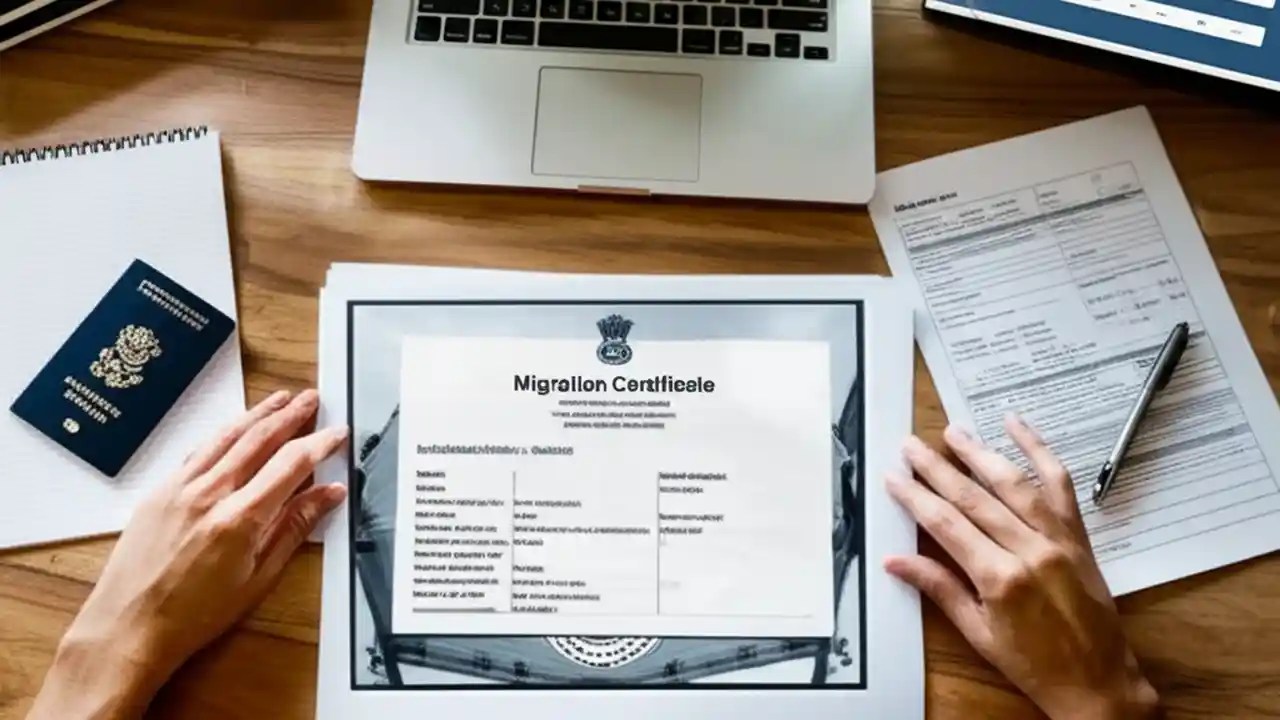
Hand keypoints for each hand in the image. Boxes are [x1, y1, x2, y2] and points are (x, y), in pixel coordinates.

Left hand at [26, 389, 348, 719]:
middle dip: (291, 416)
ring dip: (257, 414)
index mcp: (239, 519)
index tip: (338, 434)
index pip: (291, 465)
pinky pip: (197, 451)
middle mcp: (209, 494)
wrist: (129, 627)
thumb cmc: (194, 614)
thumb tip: (329, 495)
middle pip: (259, 440)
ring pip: (227, 437)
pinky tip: (234, 427)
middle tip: (313, 400)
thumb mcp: (258, 577)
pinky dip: (223, 433)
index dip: (319, 444)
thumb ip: (295, 528)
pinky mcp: (159, 491)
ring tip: (281, 399)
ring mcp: (179, 488)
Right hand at [885, 415, 1159, 719]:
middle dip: (937, 468)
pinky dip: (1040, 451)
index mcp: (999, 578)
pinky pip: (1060, 484)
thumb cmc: (1034, 665)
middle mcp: (1029, 551)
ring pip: (1013, 483)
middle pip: (974, 498)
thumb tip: (896, 560)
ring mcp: (1057, 539)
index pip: (946, 524)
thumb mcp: (978, 633)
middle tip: (910, 446)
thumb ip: (940, 588)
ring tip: (953, 432)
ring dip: (980, 454)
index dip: (915, 498)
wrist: (1098, 682)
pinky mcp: (1078, 535)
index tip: (894, 477)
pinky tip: (1017, 426)